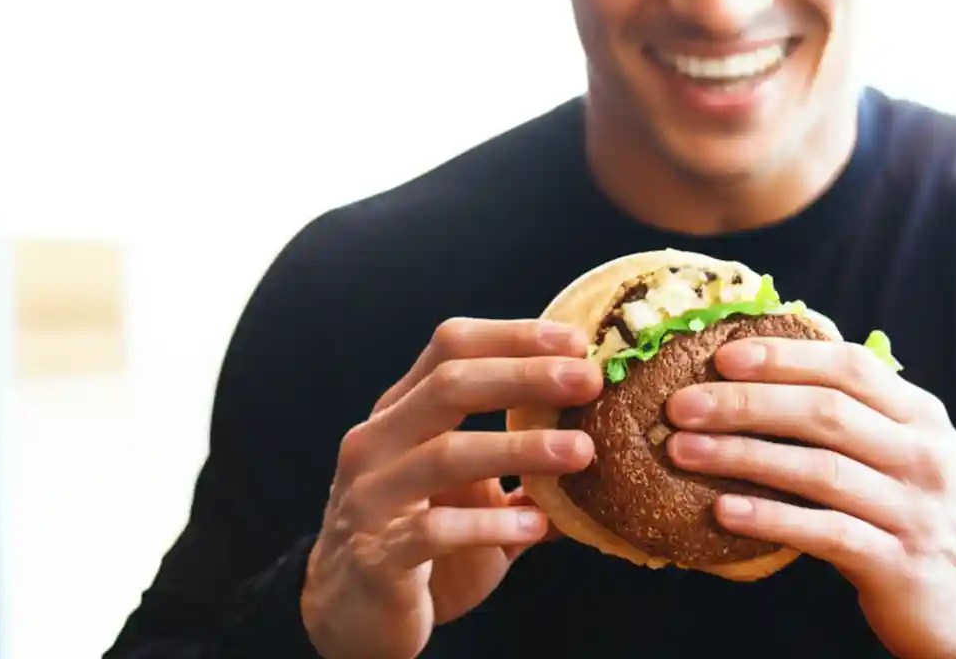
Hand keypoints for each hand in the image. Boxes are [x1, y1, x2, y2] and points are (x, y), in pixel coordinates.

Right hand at [301, 318, 602, 658]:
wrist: (354, 618)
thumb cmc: (421, 542)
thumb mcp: (470, 494)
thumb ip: (522, 468)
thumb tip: (601, 441)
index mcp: (401, 412)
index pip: (453, 347)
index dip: (515, 336)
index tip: (578, 341)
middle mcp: (378, 442)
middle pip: (450, 385)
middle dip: (526, 376)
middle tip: (589, 381)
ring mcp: (371, 496)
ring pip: (446, 455)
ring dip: (521, 449)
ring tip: (582, 452)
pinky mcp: (377, 555)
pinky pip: (435, 531)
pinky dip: (490, 525)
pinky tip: (538, 526)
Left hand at [664, 338, 955, 658]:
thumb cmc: (924, 513)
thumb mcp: (907, 450)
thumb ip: (857, 410)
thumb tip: (776, 357)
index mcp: (920, 416)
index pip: (848, 367)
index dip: (784, 357)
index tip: (722, 355)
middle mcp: (921, 454)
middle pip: (824, 412)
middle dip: (744, 403)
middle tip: (681, 405)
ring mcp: (913, 509)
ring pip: (818, 469)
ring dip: (742, 456)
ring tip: (683, 451)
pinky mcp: (898, 563)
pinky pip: (826, 533)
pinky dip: (771, 518)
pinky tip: (724, 511)